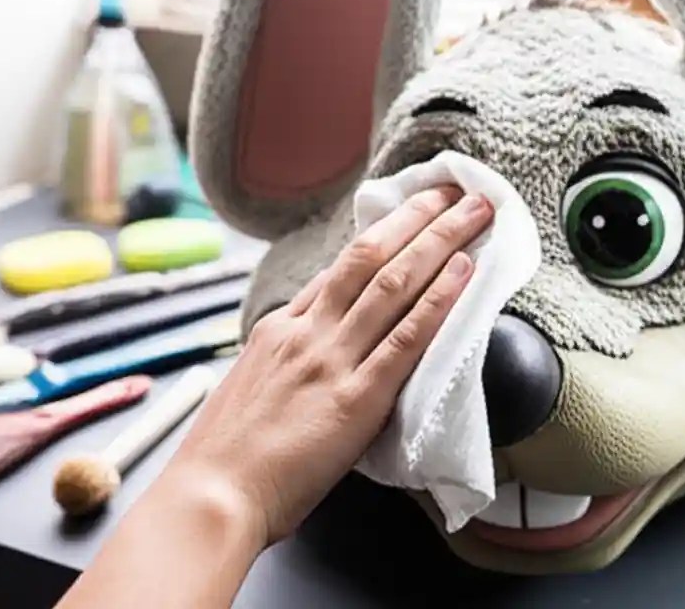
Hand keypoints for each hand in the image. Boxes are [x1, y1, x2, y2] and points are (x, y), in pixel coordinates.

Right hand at [159, 186, 493, 545]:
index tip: (407, 216)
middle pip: (369, 257)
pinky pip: (407, 337)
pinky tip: (464, 273)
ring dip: (439, 241)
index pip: (336, 272)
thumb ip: (282, 364)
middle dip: (415, 218)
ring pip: (394, 283)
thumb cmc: (225, 459)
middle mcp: (306, 333)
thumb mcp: (247, 390)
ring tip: (472, 213)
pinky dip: (439, 299)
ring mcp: (331, 361)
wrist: (211, 495)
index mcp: (279, 330)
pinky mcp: (356, 398)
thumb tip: (307, 359)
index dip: (379, 238)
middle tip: (450, 190)